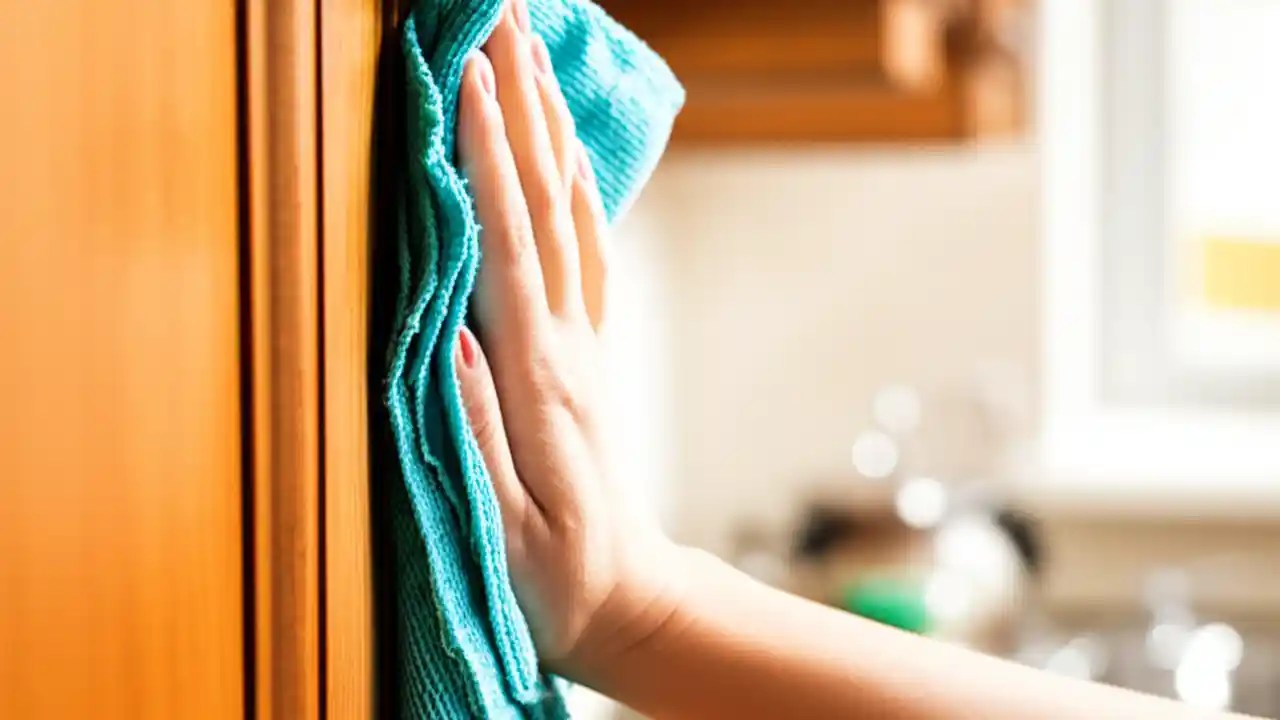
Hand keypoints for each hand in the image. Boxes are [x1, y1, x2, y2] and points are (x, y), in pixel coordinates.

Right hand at [453, 0, 685, 675]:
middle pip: (547, 209)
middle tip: (505, 26)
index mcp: (538, 382)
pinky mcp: (589, 356)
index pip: (509, 250)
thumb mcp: (503, 531)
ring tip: (531, 59)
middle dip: (523, 113)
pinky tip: (564, 155)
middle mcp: (570, 348)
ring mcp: (585, 346)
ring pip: (573, 219)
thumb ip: (475, 436)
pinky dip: (575, 193)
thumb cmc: (551, 582)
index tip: (472, 80)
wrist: (628, 599)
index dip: (490, 164)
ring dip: (551, 135)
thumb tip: (455, 341)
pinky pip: (587, 256)